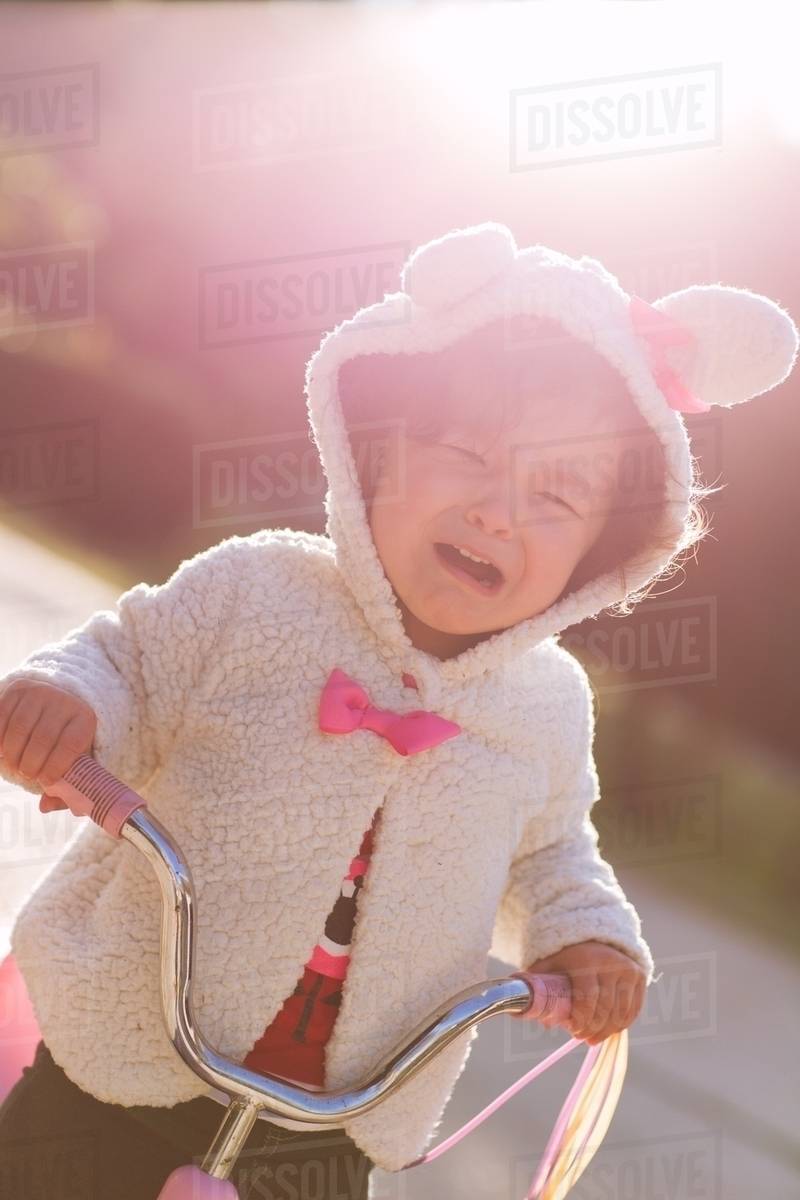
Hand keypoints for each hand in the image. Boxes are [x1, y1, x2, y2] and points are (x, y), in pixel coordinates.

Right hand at [0, 679, 96, 808]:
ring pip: (19, 729)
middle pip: (43, 739)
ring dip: (12, 754)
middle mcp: (63, 700)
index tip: (45, 782)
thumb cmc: (65, 740)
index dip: (56, 767)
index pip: (70, 744)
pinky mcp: (18, 689)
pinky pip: (2, 717)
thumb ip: (65, 787)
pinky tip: (3, 751)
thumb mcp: (74, 759)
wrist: (55, 705)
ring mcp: (39, 692)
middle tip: (26, 775)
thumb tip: (45, 806)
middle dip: (30, 764)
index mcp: (84, 718)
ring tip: (14, 765)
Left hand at [523, 941, 645, 1044]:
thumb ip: (538, 986)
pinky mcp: (639, 975)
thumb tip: (533, 1017)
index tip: (573, 1031)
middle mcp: (611, 963)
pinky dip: (623, 1023)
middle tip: (583, 1038)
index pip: (589, 999)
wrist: (593, 934)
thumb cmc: (565, 954)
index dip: (582, 1020)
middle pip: (606, 1008)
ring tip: (595, 1038)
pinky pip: (634, 1008)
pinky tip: (611, 1030)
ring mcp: (628, 969)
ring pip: (621, 1011)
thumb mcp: (548, 964)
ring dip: (608, 1030)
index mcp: (586, 960)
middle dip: (594, 1029)